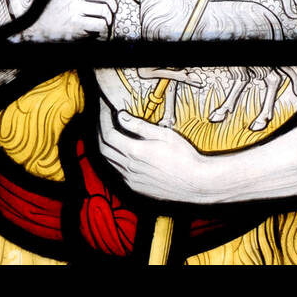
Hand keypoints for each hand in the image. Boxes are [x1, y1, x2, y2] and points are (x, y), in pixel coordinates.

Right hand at [26, 0, 117, 40]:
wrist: (39, 28)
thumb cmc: (57, 8)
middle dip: (113, 4)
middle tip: (112, 10)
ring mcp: (72, 7)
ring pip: (104, 10)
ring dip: (108, 19)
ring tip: (105, 22)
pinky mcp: (75, 24)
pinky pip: (100, 24)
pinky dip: (103, 29)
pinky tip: (98, 30)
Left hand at [99, 100, 219, 203]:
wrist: (196, 182)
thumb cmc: (183, 156)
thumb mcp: (163, 134)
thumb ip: (139, 126)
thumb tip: (121, 116)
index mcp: (135, 152)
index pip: (108, 135)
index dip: (103, 120)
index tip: (106, 109)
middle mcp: (129, 168)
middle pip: (104, 149)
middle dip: (101, 131)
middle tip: (104, 118)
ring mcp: (132, 180)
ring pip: (110, 162)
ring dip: (107, 146)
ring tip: (111, 132)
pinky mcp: (137, 187)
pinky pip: (119, 172)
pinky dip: (115, 159)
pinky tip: (122, 152)